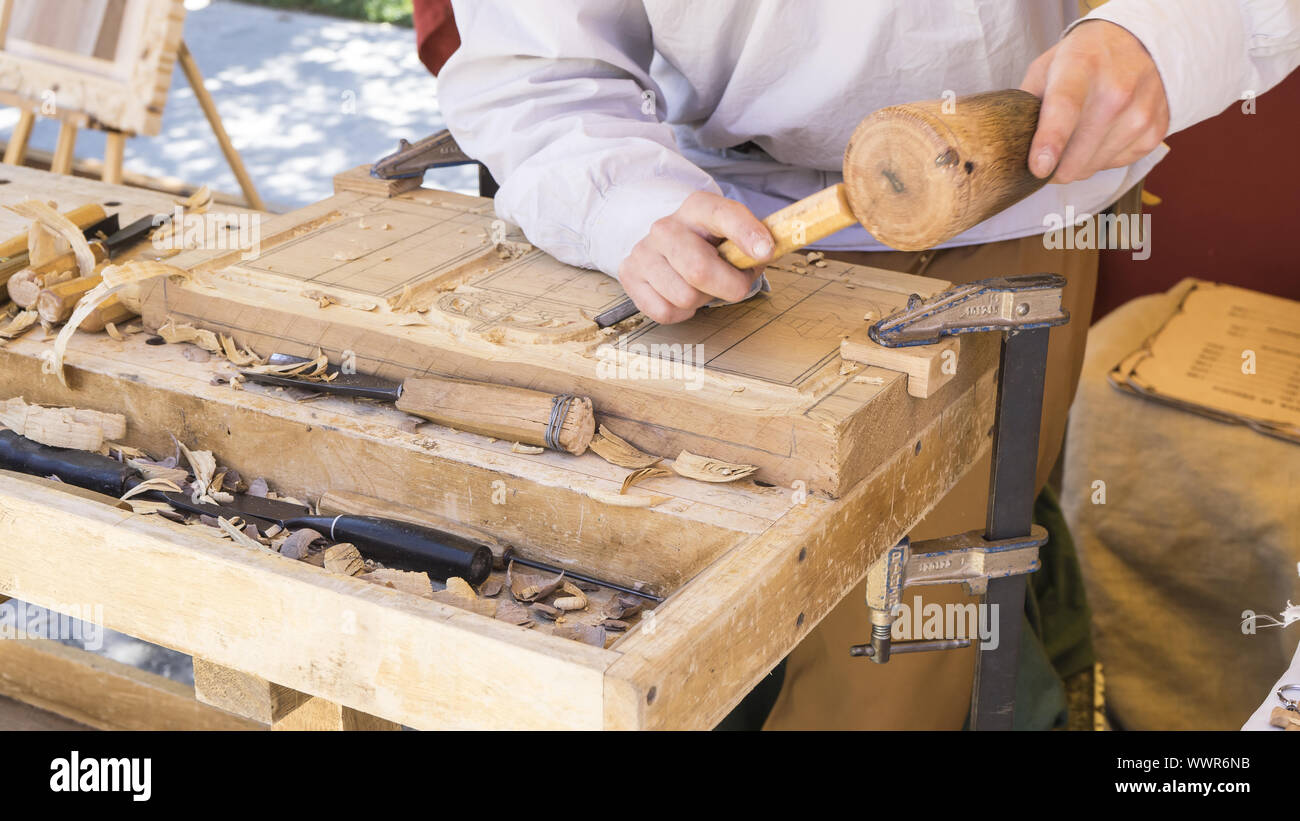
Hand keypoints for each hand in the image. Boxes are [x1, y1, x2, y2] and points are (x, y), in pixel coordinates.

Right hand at [618, 191, 773, 323]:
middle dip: (729, 286)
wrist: (664, 242)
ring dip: (701, 299)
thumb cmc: (707, 242)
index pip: (722, 215)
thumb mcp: (732, 232)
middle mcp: (666, 227)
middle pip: (699, 270)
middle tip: (736, 285)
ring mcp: (643, 251)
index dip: (746, 234)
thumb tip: (766, 254)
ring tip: (701, 286)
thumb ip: (755, 241)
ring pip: (684, 296)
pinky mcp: (629, 275)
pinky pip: (665, 311)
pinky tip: (681, 294)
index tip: (765, 252)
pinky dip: (681, 312)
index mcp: (698, 207)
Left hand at [1020, 19, 1168, 183]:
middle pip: (1077, 154)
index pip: (1065, 108)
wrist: (1139, 43)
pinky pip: (1114, 165)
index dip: (1050, 142)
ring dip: (1077, 162)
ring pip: (1092, 167)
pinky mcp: (1155, 131)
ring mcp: (1140, 112)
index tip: (1039, 168)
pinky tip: (1102, 134)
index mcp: (1081, 67)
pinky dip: (1102, 158)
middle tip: (1047, 157)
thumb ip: (1026, 104)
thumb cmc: (1084, 58)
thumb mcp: (1047, 67)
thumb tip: (1011, 145)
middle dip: (1054, 167)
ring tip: (1078, 136)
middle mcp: (1116, 90)